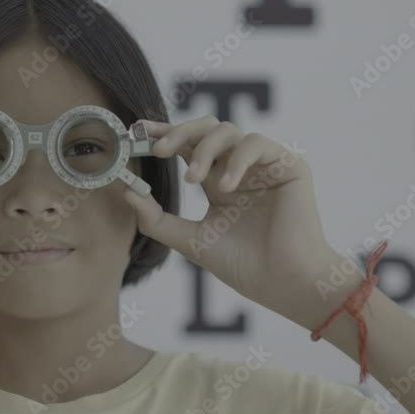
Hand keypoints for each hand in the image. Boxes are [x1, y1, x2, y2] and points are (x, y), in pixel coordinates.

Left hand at [123, 115, 347, 328]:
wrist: (284, 284)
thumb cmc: (244, 266)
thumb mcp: (191, 240)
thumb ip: (157, 219)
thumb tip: (125, 192)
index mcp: (218, 182)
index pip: (189, 147)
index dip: (165, 134)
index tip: (138, 132)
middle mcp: (239, 169)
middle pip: (206, 129)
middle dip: (179, 133)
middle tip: (158, 150)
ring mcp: (264, 166)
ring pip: (228, 131)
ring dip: (204, 150)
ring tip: (193, 178)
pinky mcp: (288, 165)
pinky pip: (257, 144)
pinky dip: (237, 160)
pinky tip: (225, 186)